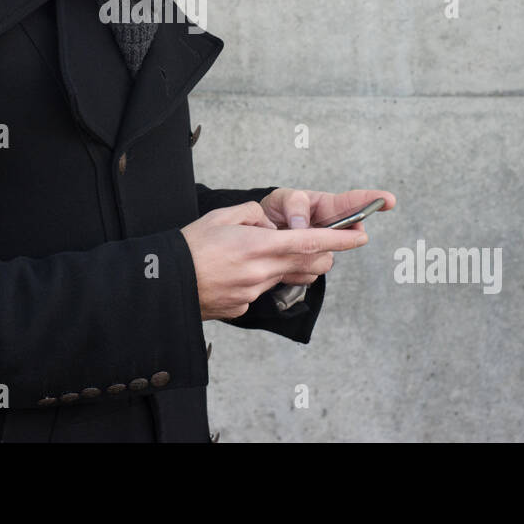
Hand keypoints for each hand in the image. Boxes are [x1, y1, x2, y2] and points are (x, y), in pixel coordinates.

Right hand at [180, 200, 368, 320]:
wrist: (163, 283)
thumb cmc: (189, 246)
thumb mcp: (221, 216)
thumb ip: (252, 216)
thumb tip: (270, 225)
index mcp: (257, 246)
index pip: (309, 242)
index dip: (339, 239)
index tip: (360, 236)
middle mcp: (260, 273)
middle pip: (305, 264)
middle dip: (320, 253)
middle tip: (322, 243)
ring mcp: (253, 294)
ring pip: (282, 276)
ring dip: (281, 264)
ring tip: (253, 253)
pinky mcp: (242, 307)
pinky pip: (260, 289)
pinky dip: (255, 278)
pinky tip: (232, 272)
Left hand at [258, 187, 395, 284]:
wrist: (255, 237)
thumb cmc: (273, 212)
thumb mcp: (281, 199)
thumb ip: (294, 205)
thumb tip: (302, 224)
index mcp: (325, 208)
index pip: (352, 202)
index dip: (371, 200)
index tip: (389, 200)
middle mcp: (329, 231)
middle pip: (346, 237)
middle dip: (343, 236)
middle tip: (348, 234)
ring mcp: (320, 250)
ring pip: (326, 259)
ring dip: (307, 253)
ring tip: (285, 240)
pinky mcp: (308, 269)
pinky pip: (309, 273)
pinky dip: (294, 268)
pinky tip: (282, 259)